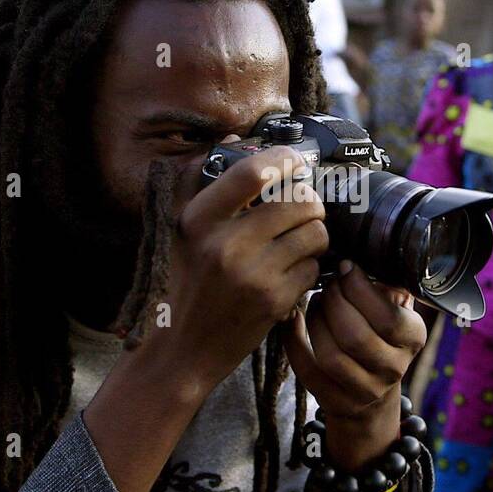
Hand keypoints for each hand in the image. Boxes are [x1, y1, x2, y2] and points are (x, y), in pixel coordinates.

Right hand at [149, 146, 327, 393]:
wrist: (179, 352)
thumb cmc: (178, 285)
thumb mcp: (177, 231)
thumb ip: (201, 181)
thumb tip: (235, 139)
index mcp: (198, 220)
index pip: (252, 172)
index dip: (283, 159)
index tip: (294, 160)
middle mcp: (226, 244)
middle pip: (298, 200)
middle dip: (309, 200)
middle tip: (303, 208)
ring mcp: (253, 275)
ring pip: (315, 233)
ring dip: (314, 233)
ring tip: (298, 240)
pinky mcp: (274, 302)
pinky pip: (314, 268)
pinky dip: (309, 267)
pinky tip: (290, 271)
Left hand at [284, 261, 425, 469]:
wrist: (372, 392)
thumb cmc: (379, 333)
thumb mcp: (394, 307)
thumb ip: (386, 283)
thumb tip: (365, 249)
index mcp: (413, 337)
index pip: (386, 316)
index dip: (359, 289)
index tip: (344, 268)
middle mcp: (394, 368)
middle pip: (355, 336)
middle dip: (333, 303)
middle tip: (325, 284)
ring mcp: (365, 390)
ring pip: (331, 356)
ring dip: (315, 322)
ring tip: (314, 302)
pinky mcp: (337, 402)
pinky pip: (308, 370)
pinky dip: (294, 342)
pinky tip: (293, 320)